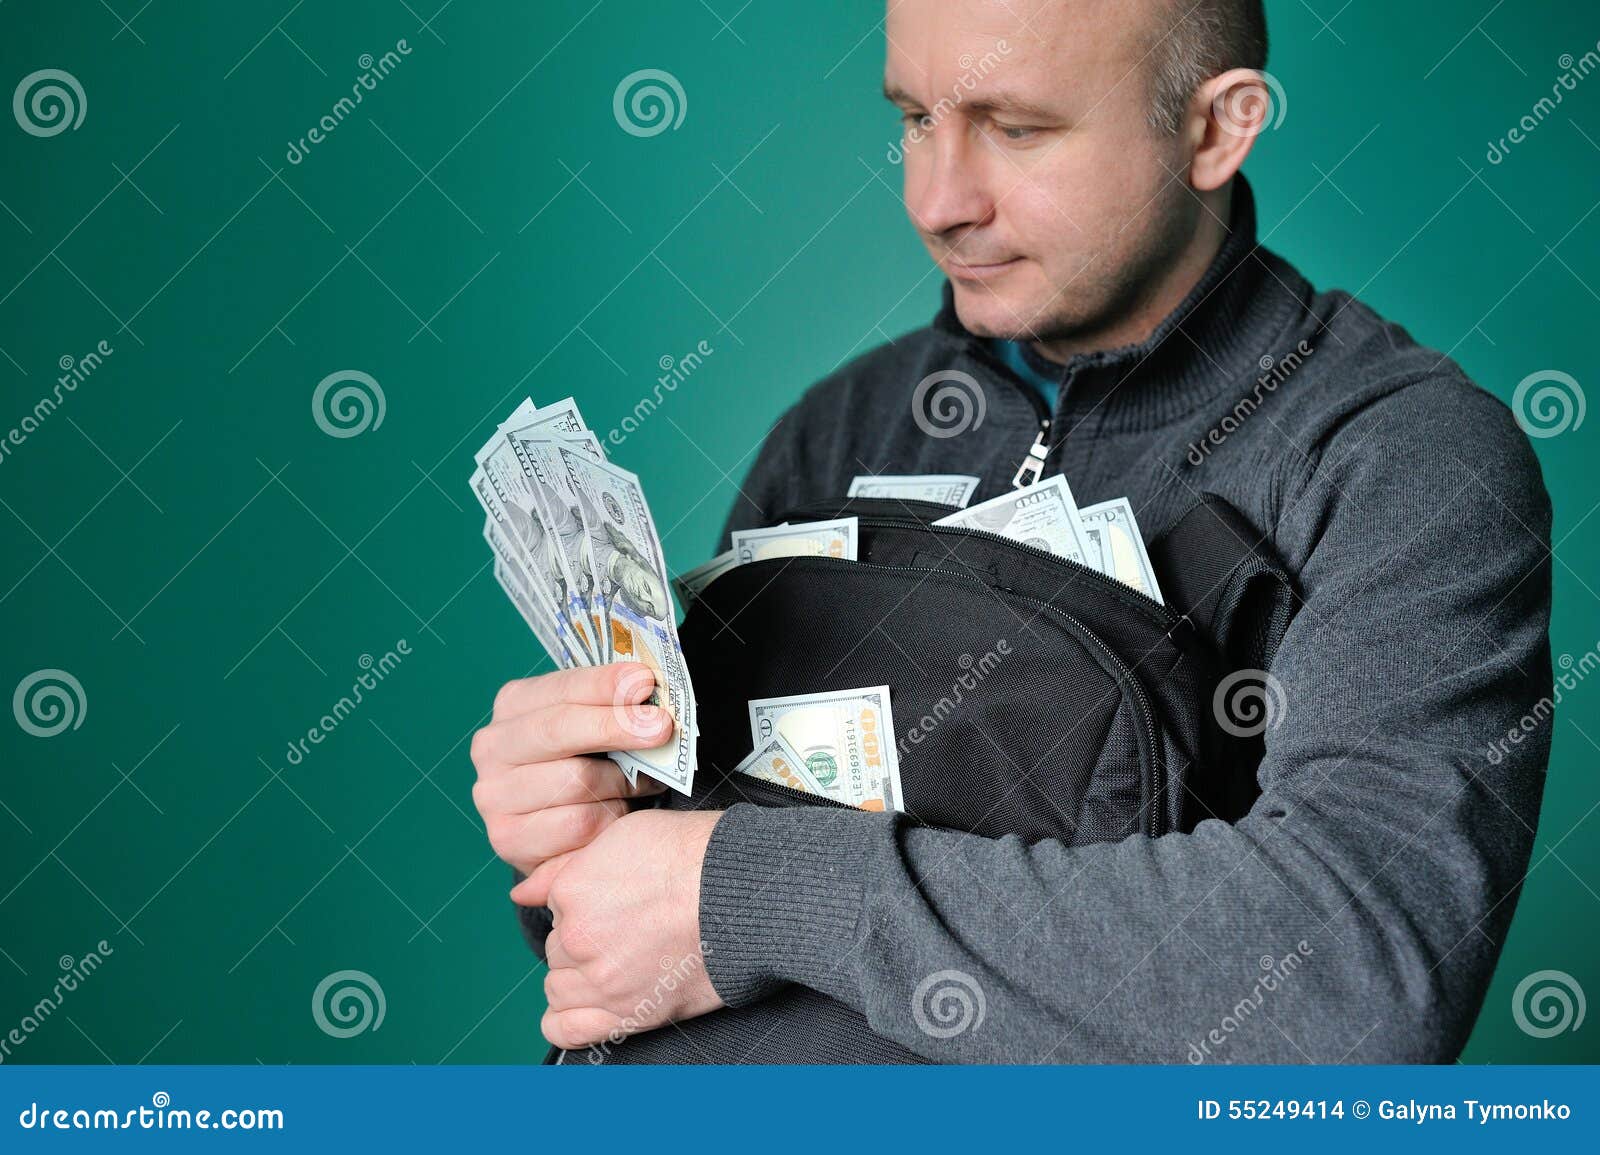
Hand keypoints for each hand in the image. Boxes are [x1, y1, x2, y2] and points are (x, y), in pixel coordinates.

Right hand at [469, 663, 670, 879]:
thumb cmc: (580, 763)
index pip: (562, 688)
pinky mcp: (508, 838)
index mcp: (513, 704)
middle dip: (616, 725)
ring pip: (575, 780)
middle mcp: (493, 747)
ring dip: (622, 782)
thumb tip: (646, 686)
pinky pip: (578, 824)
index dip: (605, 684)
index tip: (645, 682)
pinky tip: (620, 812)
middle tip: (662, 727)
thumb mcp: (589, 723)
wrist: (552, 829)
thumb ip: (610, 705)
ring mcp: (494, 794)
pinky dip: (610, 819)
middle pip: (559, 729)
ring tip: (646, 782)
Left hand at [515, 808, 726, 1051]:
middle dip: (583, 939)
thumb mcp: (625, 837)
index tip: (612, 903)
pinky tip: (584, 1005)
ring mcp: (602, 980)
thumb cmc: (698, 857)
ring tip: (616, 962)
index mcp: (573, 890)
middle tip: (623, 929)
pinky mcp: (627, 1014)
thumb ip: (566, 866)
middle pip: (559, 947)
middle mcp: (580, 937)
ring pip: (559, 987)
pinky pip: (567, 1029)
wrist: (746, 895)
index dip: (585, 903)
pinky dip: (566, 1021)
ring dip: (579, 976)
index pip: (556, 906)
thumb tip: (522, 891)